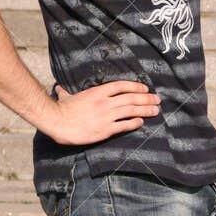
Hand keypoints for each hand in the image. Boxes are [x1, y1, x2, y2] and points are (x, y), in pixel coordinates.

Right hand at [42, 81, 160, 145]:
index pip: (122, 85)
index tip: (145, 88)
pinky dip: (134, 123)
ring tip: (156, 110)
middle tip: (157, 100)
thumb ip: (67, 92)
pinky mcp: (105, 130)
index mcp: (98, 92)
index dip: (136, 86)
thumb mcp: (66, 96)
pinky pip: (124, 125)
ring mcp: (106, 116)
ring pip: (131, 111)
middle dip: (146, 98)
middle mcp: (105, 102)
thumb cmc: (61, 109)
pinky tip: (141, 122)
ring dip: (145, 110)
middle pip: (131, 98)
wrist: (57, 122)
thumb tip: (60, 89)